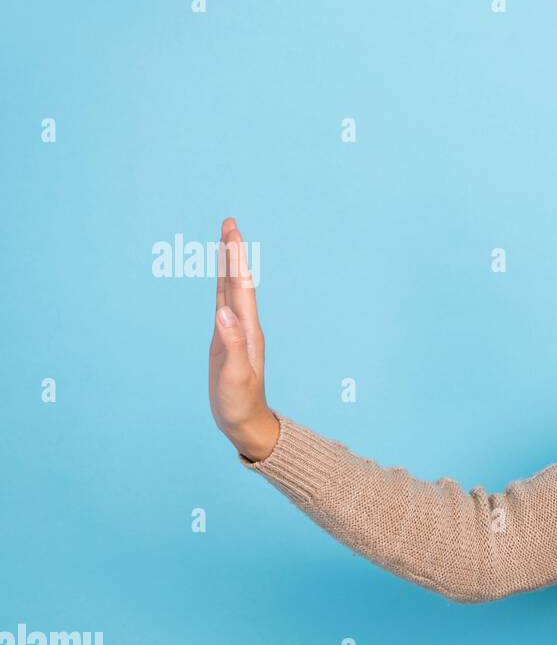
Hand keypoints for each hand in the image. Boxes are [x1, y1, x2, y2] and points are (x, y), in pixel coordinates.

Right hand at [208, 217, 278, 461]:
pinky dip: (220, 287)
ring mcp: (235, 331)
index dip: (236, 259)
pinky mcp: (225, 339)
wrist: (244, 421)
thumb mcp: (234, 376)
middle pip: (237, 281)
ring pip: (230, 290)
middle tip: (229, 223)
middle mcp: (244, 326)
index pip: (241, 286)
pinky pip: (223, 305)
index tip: (232, 232)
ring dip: (228, 265)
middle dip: (233, 252)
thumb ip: (232, 344)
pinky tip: (220, 278)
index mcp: (248, 330)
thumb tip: (223, 312)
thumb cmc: (240, 403)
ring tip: (226, 240)